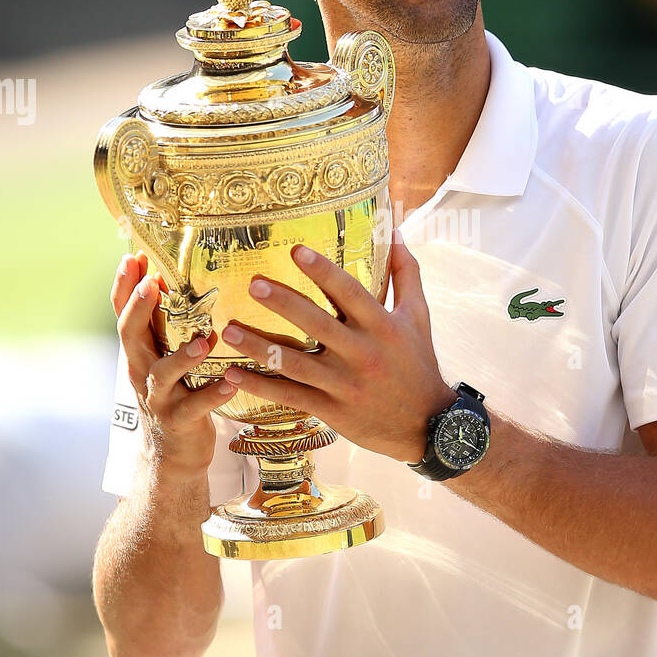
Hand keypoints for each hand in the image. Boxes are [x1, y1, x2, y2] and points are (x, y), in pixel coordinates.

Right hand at [111, 252, 234, 481]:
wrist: (170, 455)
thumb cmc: (174, 394)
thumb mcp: (162, 358)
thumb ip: (164, 325)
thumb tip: (168, 277)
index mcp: (140, 350)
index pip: (122, 313)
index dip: (123, 286)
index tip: (132, 257)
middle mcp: (143, 370)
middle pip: (131, 335)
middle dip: (139, 307)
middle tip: (153, 282)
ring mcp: (160, 397)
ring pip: (163, 373)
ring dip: (183, 355)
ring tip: (206, 341)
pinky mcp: (181, 421)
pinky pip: (196, 407)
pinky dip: (214, 394)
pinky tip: (232, 383)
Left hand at [218, 236, 455, 462]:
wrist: (428, 425)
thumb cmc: (419, 364)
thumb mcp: (419, 316)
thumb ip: (406, 273)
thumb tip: (394, 231)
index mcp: (382, 326)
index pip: (350, 293)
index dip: (323, 271)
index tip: (296, 251)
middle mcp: (361, 353)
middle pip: (316, 324)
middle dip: (283, 303)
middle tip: (253, 284)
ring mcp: (344, 384)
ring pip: (295, 363)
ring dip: (259, 346)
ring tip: (228, 330)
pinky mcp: (332, 410)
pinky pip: (291, 396)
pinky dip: (261, 387)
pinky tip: (234, 374)